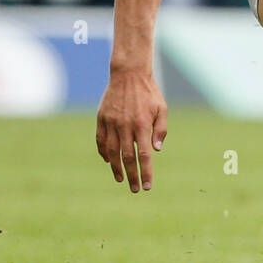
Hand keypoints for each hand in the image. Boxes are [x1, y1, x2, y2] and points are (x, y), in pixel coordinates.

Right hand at [96, 69, 167, 191]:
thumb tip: (156, 151)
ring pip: (112, 152)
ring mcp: (111, 122)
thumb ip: (160, 130)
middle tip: (135, 189)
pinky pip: (101, 140)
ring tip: (121, 179)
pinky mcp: (102, 118)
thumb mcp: (161, 108)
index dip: (145, 172)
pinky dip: (104, 152)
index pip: (144, 155)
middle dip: (132, 176)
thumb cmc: (149, 92)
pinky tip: (108, 161)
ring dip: (116, 168)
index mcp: (142, 124)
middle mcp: (125, 125)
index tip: (147, 186)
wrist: (129, 74)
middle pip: (127, 158)